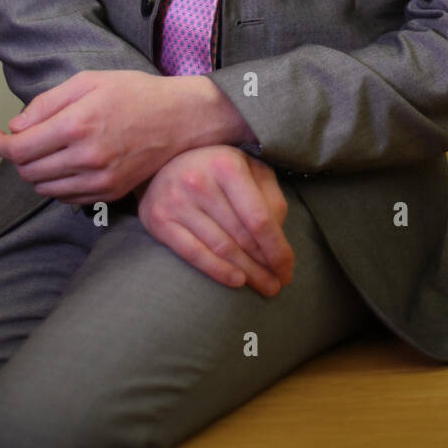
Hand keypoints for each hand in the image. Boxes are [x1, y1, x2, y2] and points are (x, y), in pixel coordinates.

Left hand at [0, 69, 182, 204]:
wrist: (181, 118)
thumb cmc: (135, 93)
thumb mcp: (88, 81)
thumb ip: (46, 103)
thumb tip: (16, 127)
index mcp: (77, 125)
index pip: (19, 149)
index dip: (0, 145)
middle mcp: (86, 157)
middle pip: (28, 172)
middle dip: (17, 157)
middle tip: (23, 141)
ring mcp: (99, 179)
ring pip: (44, 189)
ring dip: (36, 172)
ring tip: (46, 152)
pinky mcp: (110, 192)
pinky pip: (67, 198)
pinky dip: (57, 185)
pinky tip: (66, 165)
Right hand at [136, 145, 294, 297]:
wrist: (163, 161)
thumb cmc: (216, 168)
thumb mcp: (249, 168)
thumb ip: (270, 196)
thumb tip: (279, 237)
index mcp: (227, 165)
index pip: (259, 218)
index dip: (277, 249)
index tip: (287, 269)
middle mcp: (199, 181)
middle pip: (241, 237)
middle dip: (264, 265)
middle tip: (278, 284)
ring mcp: (177, 201)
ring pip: (221, 248)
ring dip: (247, 274)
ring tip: (264, 287)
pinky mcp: (159, 219)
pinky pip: (194, 253)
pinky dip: (218, 271)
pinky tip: (237, 281)